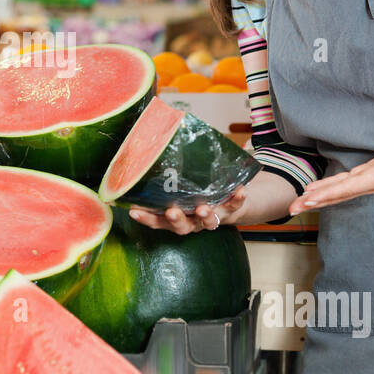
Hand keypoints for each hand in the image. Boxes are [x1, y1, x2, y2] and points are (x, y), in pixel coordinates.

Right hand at [128, 186, 248, 235]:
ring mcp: (213, 217)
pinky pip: (234, 206)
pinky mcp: (231, 210)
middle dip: (176, 220)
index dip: (146, 218)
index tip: (133, 211)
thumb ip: (170, 176)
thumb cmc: (199, 192)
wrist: (231, 201)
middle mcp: (193, 221)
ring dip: (205, 216)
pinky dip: (237, 199)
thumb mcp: (183, 187)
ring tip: (204, 208)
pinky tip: (240, 190)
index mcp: (178, 216)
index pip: (158, 220)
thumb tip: (152, 146)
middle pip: (182, 227)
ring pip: (208, 222)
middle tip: (172, 211)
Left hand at [289, 123, 373, 213]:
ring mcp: (370, 180)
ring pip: (339, 192)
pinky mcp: (368, 175)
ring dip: (318, 198)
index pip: (349, 187)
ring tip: (297, 204)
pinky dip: (327, 189)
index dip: (328, 193)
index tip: (309, 199)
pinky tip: (314, 190)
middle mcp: (372, 183)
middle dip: (315, 202)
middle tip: (292, 209)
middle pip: (339, 195)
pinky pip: (343, 185)